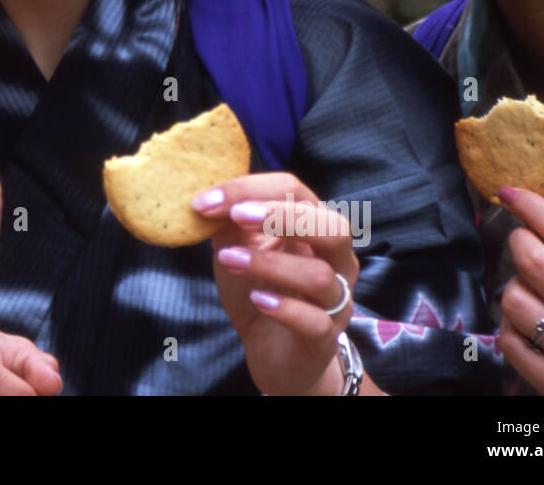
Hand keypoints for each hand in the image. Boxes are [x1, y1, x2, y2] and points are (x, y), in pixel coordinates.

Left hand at [194, 173, 360, 394]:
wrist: (272, 353)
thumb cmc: (258, 291)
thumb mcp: (237, 249)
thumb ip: (227, 223)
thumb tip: (207, 199)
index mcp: (315, 230)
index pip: (296, 193)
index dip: (252, 190)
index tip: (207, 201)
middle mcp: (336, 262)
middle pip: (333, 227)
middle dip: (283, 216)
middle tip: (236, 215)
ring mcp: (335, 302)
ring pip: (319, 276)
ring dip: (269, 264)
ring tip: (228, 260)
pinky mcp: (325, 340)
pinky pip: (317, 322)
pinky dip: (285, 308)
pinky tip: (256, 299)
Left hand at [497, 186, 543, 393]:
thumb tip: (530, 216)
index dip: (532, 207)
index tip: (510, 193)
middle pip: (534, 262)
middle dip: (519, 242)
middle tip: (523, 242)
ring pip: (514, 300)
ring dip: (514, 288)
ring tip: (533, 293)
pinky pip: (508, 340)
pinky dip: (510, 326)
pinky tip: (529, 325)